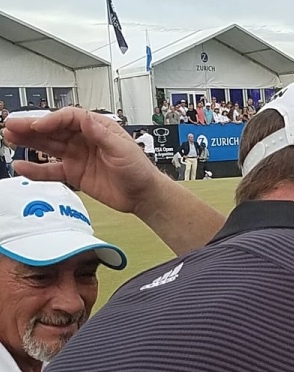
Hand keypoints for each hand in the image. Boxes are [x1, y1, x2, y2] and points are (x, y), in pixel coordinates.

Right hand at [4, 107, 165, 214]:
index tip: (39, 125)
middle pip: (54, 130)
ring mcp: (77, 156)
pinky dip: (36, 170)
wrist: (143, 195)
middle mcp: (84, 140)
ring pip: (48, 147)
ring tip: (9, 138)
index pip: (70, 118)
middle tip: (11, 125)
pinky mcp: (74, 174)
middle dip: (32, 127)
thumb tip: (86, 118)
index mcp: (98, 128)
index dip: (53, 120)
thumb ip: (103, 135)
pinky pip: (51, 170)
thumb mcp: (124, 149)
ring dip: (29, 143)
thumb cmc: (139, 170)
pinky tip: (21, 166)